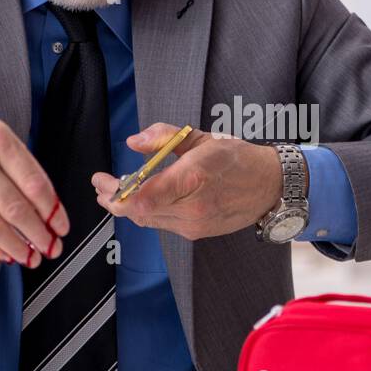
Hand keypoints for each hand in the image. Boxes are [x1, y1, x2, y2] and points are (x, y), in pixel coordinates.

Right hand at [0, 73, 68, 265]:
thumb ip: (15, 156)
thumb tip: (43, 196)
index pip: (34, 183)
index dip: (52, 211)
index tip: (61, 226)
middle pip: (16, 208)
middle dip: (39, 234)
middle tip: (52, 248)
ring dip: (17, 246)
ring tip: (31, 257)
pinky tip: (4, 253)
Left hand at [91, 123, 283, 239]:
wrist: (269, 185)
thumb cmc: (236, 158)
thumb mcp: (200, 137)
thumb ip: (164, 137)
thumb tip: (134, 142)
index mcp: (193, 177)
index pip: (143, 198)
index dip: (116, 193)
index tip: (101, 180)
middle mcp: (193, 207)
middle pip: (139, 213)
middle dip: (114, 200)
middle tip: (102, 186)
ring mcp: (195, 224)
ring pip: (148, 221)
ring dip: (129, 208)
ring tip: (116, 191)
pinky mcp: (197, 233)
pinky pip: (163, 224)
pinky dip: (148, 213)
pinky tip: (144, 200)